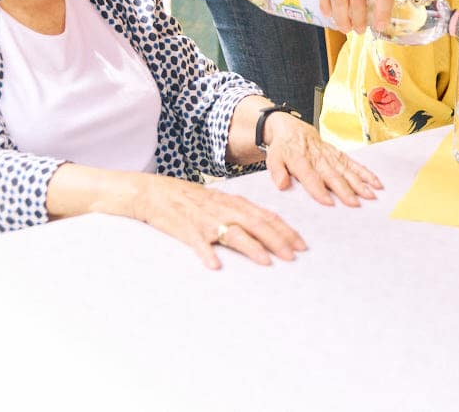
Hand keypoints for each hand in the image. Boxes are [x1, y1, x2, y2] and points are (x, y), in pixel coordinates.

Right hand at [129, 173, 306, 269]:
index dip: (286, 231)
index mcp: (235, 203)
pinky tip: (215, 265)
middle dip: (277, 240)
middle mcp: (225, 210)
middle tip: (293, 256)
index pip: (267, 216)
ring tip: (266, 261)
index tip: (302, 244)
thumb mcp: (221, 201)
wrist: (156, 193)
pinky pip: (198, 243)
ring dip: (252, 248)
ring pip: (234, 233)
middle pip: (257, 225)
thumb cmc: (192, 200)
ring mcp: (206, 220)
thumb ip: (242, 212)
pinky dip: (207, 253)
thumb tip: (267, 225)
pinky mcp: (187, 230)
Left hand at [262, 112, 383, 206]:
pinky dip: (365, 172)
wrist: (291, 128)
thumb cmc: (283, 147)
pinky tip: (375, 182)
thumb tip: (282, 185)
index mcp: (300, 159)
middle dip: (345, 189)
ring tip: (370, 195)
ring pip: (346, 170)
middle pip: (333, 175)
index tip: (328, 202)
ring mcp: (330, 155)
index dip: (319, 189)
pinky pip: (353, 163)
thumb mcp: (273, 158)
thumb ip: (277, 171)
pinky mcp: (338, 154)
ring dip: (359, 182)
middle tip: (355, 203)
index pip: (310, 176)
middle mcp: (318, 157)